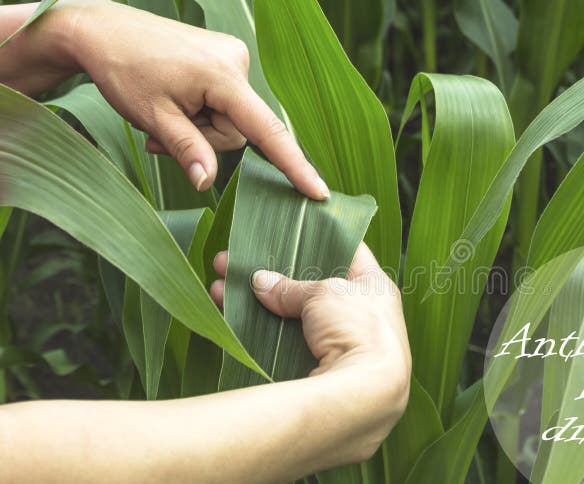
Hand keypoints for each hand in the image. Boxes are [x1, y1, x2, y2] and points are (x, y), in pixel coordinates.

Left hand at [0, 0, 327, 197]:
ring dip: (199, 127)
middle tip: (163, 135)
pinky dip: (202, 112)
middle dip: (205, 139)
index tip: (318, 192)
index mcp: (223, 76)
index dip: (294, 165)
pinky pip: (224, 103)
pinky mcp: (225, 59)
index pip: (266, 131)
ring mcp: (233, 58)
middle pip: (239, 131)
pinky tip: (175, 103)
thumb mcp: (154, 118)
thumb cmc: (124, 70)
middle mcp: (237, 62)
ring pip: (231, 120)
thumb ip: (189, 150)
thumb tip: (207, 182)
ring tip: (163, 117)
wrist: (103, 30)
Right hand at [211, 243, 411, 452]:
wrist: (363, 395)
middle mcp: (363, 317)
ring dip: (256, 305)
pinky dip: (259, 333)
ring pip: (291, 318)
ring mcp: (341, 348)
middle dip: (271, 276)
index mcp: (376, 288)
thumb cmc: (357, 329)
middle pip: (310, 288)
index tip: (288, 230)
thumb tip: (260, 282)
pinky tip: (230, 319)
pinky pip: (284, 345)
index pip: (349, 252)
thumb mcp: (324, 294)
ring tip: (220, 288)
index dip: (318, 238)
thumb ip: (291, 287)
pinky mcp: (320, 373)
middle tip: (233, 262)